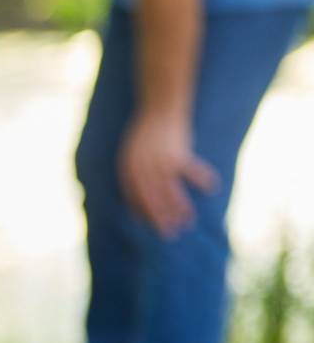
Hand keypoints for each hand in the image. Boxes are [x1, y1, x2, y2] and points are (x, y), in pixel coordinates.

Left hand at [119, 109, 216, 235]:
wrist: (159, 108)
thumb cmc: (146, 134)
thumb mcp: (132, 155)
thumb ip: (136, 174)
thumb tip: (137, 198)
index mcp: (130, 168)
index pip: (134, 197)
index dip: (142, 212)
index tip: (150, 226)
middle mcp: (143, 167)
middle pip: (153, 198)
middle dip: (161, 218)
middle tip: (169, 234)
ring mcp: (161, 161)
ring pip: (171, 190)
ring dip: (180, 208)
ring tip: (188, 221)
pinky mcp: (179, 152)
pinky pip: (192, 170)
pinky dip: (202, 178)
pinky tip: (212, 188)